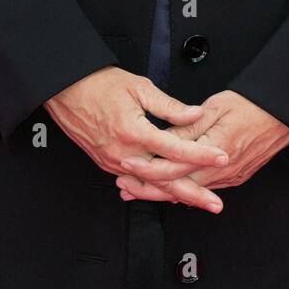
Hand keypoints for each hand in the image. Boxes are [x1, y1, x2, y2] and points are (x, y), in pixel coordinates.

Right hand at [43, 67, 229, 189]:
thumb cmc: (99, 84)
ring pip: (150, 186)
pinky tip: (168, 194)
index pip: (176, 149)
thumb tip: (195, 115)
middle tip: (216, 204)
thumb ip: (169, 106)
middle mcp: (124, 153)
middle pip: (165, 180)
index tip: (222, 158)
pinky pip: (135, 182)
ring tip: (198, 203)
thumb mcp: (139, 87)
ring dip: (175, 196)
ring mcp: (113, 162)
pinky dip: (153, 190)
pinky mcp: (107, 164)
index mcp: (134, 132)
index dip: (202, 155)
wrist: (66, 89)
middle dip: (194, 194)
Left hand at [115, 90, 288, 210]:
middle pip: (177, 187)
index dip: (147, 169)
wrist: (283, 114)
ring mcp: (229, 177)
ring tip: (138, 191)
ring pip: (189, 191)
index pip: (173, 167)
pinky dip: (183, 190)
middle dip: (148, 189)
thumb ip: (187, 126)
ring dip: (162, 192)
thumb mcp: (215, 108)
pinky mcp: (234, 178)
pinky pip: (203, 189)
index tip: (127, 167)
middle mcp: (221, 170)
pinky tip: (169, 190)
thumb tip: (162, 139)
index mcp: (214, 150)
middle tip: (125, 187)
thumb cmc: (252, 105)